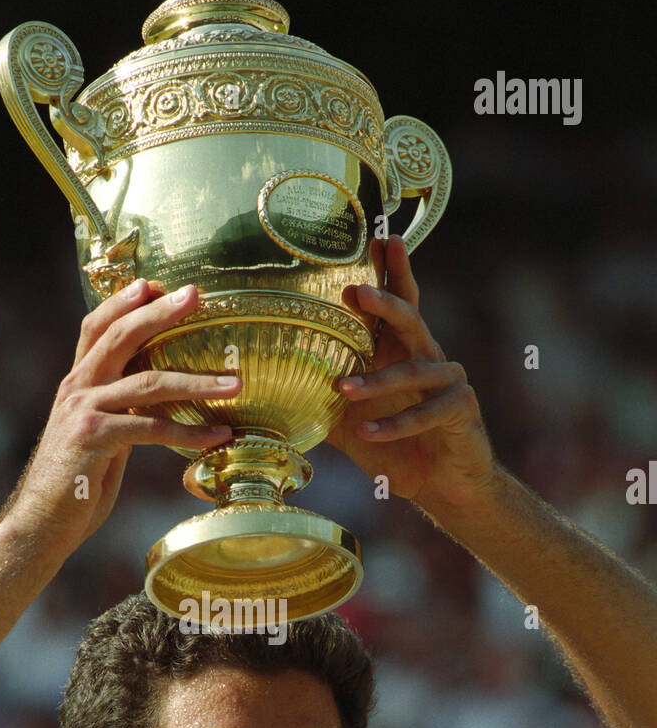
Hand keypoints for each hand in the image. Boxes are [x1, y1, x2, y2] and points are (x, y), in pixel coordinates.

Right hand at [5, 279, 239, 550]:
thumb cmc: (75, 487)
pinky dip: (190, 433)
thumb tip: (159, 403)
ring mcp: (82, 411)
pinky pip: (151, 428)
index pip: (97, 327)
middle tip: (197, 295)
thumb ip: (121, 413)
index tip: (157, 283)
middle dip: (160, 312)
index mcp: (76, 384)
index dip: (124, 301)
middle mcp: (76, 388)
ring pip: (146, 381)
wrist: (40, 525)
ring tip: (236, 382)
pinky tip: (219, 437)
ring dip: (197, 381)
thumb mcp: (99, 439)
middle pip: (120, 335)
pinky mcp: (92, 438)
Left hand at [328, 235, 497, 513]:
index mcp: (401, 353)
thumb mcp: (348, 426)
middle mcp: (428, 358)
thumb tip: (266, 401)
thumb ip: (319, 406)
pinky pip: (426, 412)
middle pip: (410, 319)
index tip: (378, 241)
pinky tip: (368, 434)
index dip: (391, 272)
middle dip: (385, 302)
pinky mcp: (461, 409)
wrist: (442, 486)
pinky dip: (396, 424)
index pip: (397, 304)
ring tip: (342, 389)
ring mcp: (448, 381)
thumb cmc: (395, 449)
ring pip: (413, 370)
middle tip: (358, 291)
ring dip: (376, 381)